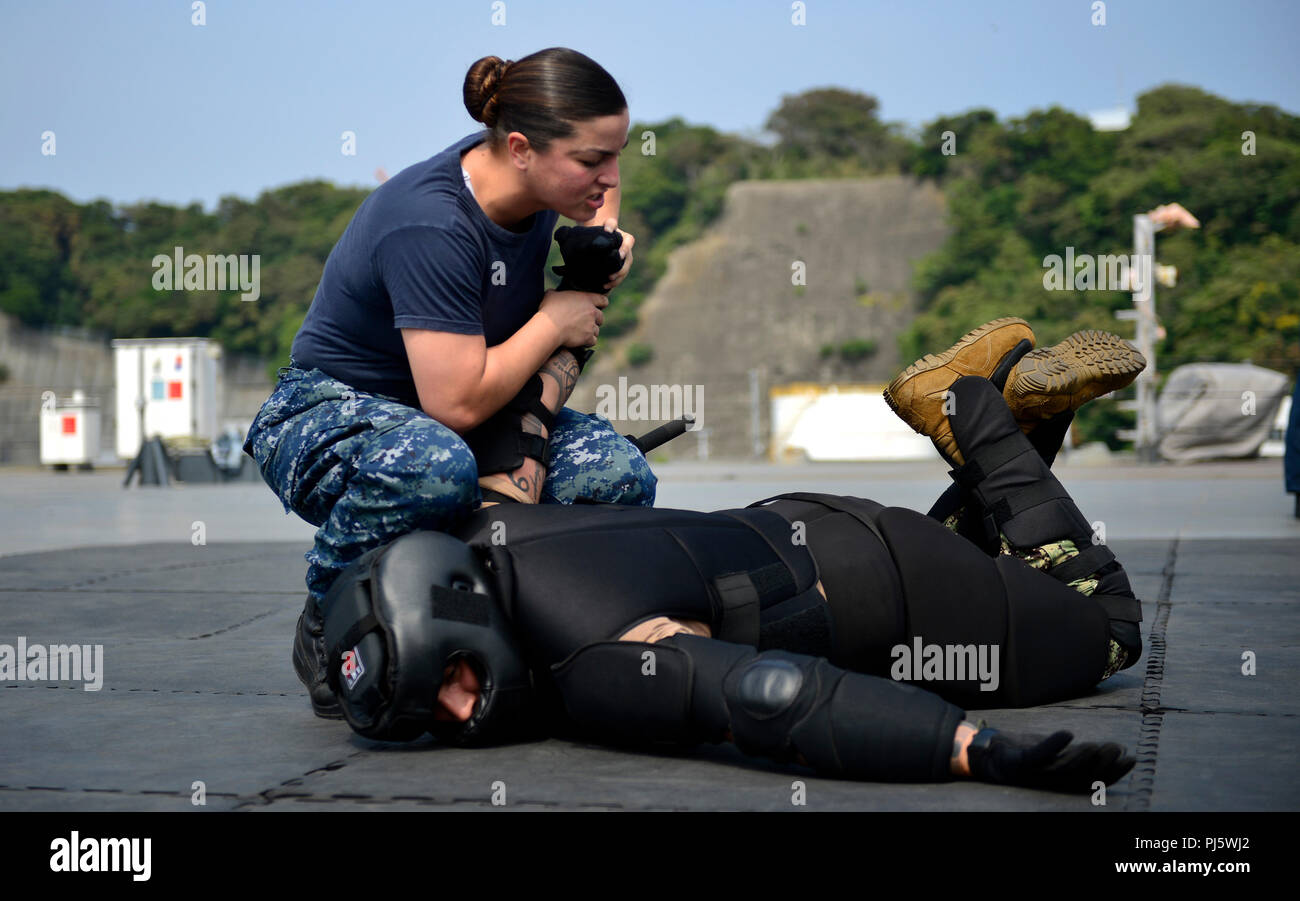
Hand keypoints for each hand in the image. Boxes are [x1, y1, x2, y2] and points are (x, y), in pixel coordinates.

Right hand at [539, 288, 608, 347]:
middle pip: (601, 317)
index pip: (603, 300)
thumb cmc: (549, 310)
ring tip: (579, 333)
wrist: (549, 327)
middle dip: (594, 320)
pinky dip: (587, 342)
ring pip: (596, 330)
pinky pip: (593, 341)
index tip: (597, 307)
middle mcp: (592, 312)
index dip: (601, 304)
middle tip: (584, 322)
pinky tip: (580, 341)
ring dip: (590, 332)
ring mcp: (591, 325)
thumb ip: (556, 293)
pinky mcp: (588, 337)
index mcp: (586, 299)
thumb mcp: (551, 295)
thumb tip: (553, 293)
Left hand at [599, 219, 633, 291]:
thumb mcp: (607, 224)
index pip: (629, 243)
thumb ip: (609, 224)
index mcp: (627, 239)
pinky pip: (620, 277)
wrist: (602, 237)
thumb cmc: (604, 230)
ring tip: (608, 283)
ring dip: (617, 279)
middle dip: (621, 269)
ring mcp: (625, 261)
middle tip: (611, 275)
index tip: (620, 255)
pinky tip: (605, 286)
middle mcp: (628, 251)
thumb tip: (608, 230)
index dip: (625, 249)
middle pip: (627, 262)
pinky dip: (613, 282)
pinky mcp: (620, 269)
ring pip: (624, 271)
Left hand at [966, 729, 1134, 792]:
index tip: (1132, 759)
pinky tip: (1068, 734)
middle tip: (1118, 750)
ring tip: (1098, 746)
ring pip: (1063, 768)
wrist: (987, 753)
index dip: (1114, 772)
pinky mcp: (1019, 762)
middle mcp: (1050, 781)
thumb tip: (1113, 748)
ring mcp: (1034, 773)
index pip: (1093, 779)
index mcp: (1062, 780)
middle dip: (1102, 765)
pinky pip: (1037, 755)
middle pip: (1081, 776)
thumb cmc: (1025, 753)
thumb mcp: (1056, 754)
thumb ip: (1079, 754)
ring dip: (1082, 757)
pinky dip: (1053, 745)